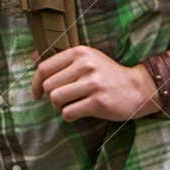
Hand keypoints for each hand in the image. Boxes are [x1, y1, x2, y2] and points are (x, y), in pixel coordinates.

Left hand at [30, 45, 157, 121]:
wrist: (137, 88)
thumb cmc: (107, 75)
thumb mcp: (88, 59)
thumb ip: (63, 60)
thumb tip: (32, 57)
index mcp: (80, 52)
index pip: (44, 68)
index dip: (36, 84)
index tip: (38, 93)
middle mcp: (85, 65)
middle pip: (49, 86)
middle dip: (51, 97)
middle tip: (63, 100)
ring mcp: (92, 83)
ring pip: (56, 99)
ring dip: (59, 107)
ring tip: (71, 105)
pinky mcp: (98, 101)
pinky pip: (69, 113)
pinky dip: (70, 116)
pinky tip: (80, 112)